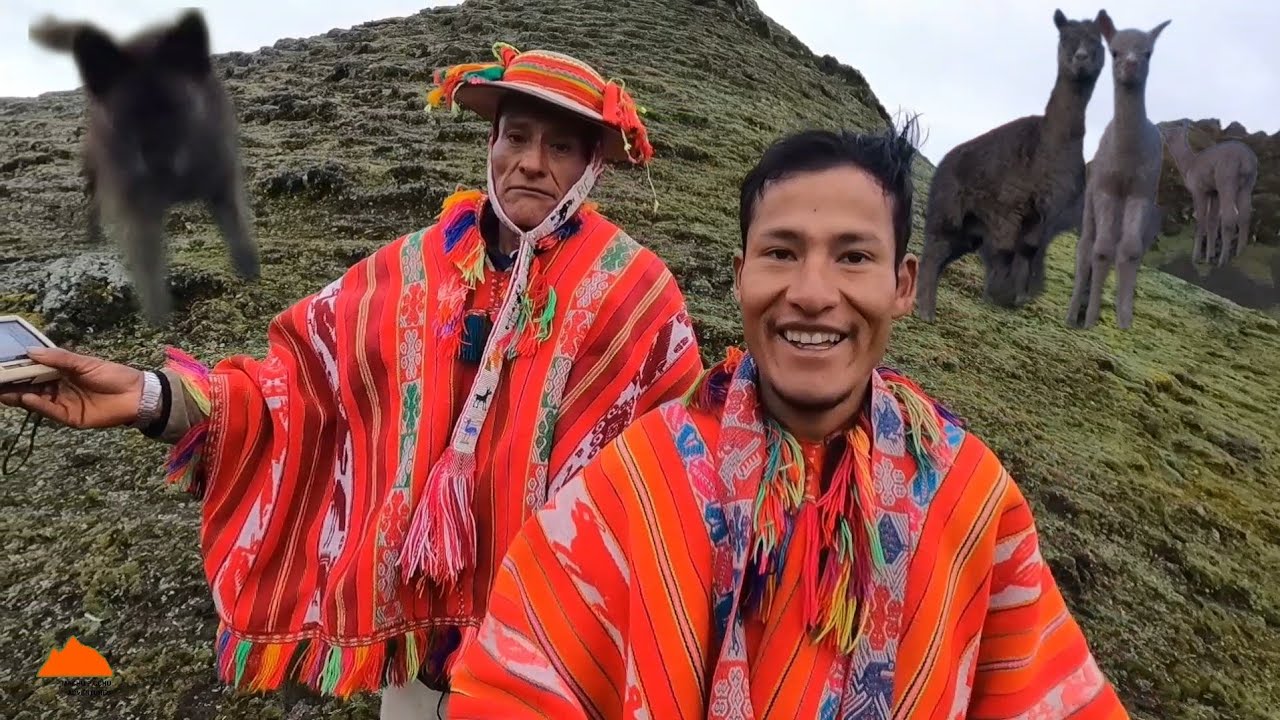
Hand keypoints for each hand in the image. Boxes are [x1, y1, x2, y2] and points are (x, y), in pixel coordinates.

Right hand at [0, 347, 145, 428]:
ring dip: (18, 396)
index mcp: (61, 373)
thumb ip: (58, 358)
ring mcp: (63, 404)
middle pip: (30, 387)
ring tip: (2, 390)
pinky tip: (25, 398)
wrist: (138, 395)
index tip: (1, 366)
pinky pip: (49, 411)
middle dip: (11, 384)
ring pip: (35, 400)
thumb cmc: (114, 375)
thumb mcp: (85, 363)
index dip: (17, 369)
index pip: (33, 372)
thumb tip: (30, 351)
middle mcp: (58, 389)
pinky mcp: (70, 418)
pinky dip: (37, 405)